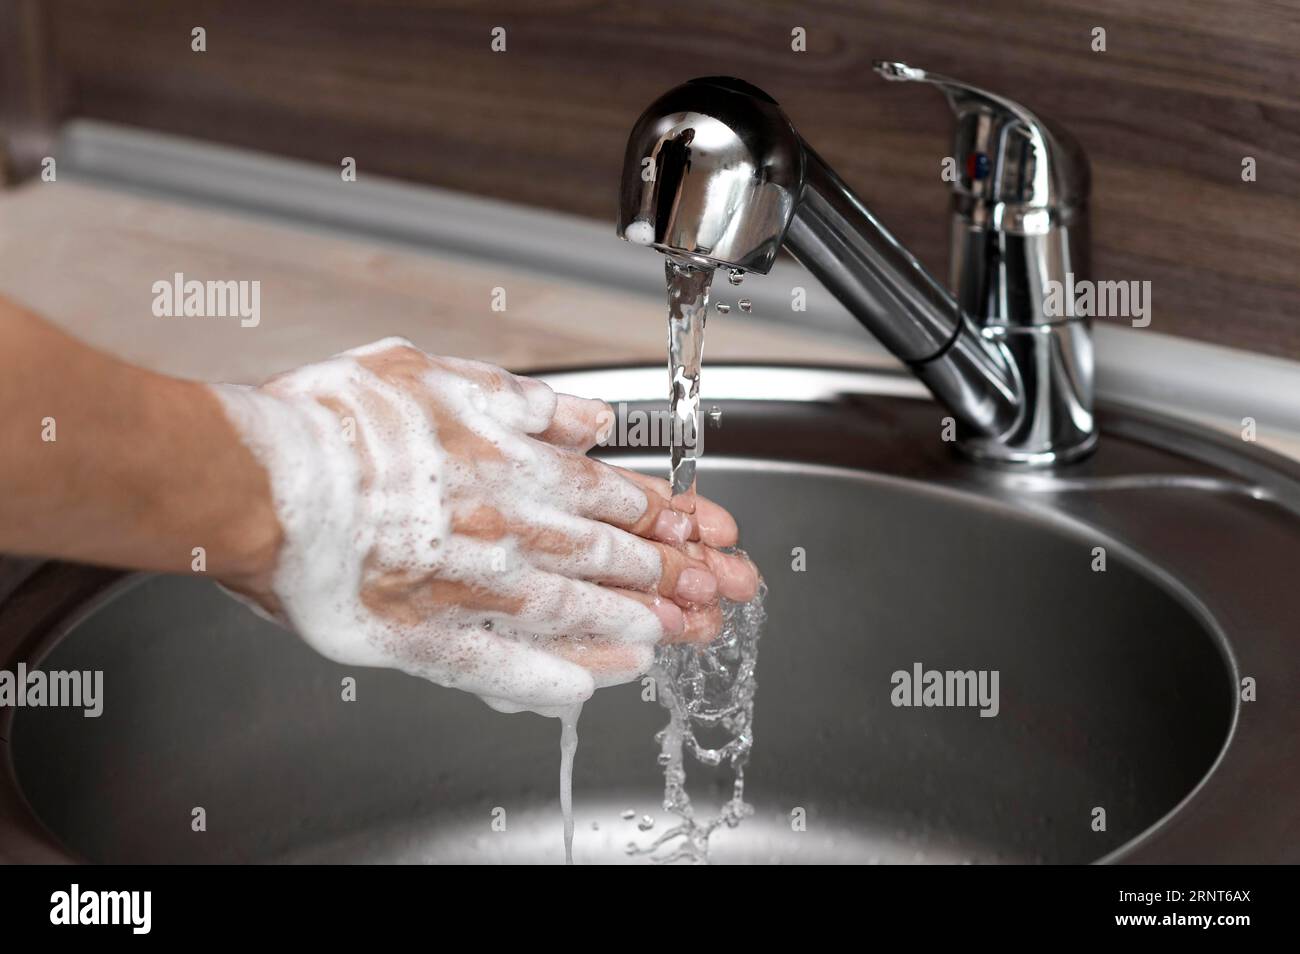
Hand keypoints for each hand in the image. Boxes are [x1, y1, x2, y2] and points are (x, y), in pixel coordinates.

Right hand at [213, 338, 757, 714]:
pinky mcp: (430, 638)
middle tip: (724, 592)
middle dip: (677, 575)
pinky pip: (510, 664)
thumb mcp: (439, 375)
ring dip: (636, 621)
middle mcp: (510, 529)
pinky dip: (560, 672)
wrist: (259, 481)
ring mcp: (475, 589)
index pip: (615, 497)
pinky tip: (599, 681)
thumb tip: (591, 424)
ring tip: (680, 635)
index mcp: (514, 464)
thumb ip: (524, 403)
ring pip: (579, 610)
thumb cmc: (335, 424)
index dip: (670, 519)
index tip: (710, 534)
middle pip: (614, 557)